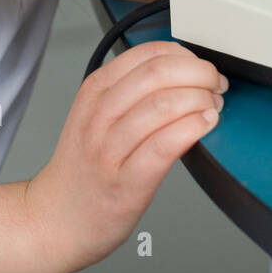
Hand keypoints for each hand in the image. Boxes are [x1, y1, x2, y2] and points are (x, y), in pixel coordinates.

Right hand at [23, 40, 227, 272]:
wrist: (56, 219)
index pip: (148, 53)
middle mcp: (99, 115)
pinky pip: (163, 146)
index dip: (185, 55)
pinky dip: (192, 128)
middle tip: (215, 85)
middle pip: (158, 73)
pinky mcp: (125, 184)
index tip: (201, 67)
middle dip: (199, 73)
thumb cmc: (84, 168)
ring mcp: (109, 150)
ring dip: (200, 99)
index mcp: (95, 90)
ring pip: (163, 105)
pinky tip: (205, 125)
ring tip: (213, 106)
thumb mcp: (96, 114)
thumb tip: (184, 71)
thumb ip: (131, 91)